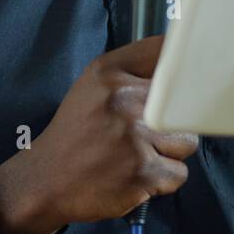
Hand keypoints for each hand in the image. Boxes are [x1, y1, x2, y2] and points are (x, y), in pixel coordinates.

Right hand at [0, 35, 198, 233]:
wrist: (46, 180)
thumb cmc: (75, 133)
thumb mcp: (92, 85)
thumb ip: (133, 67)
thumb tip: (179, 54)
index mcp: (110, 74)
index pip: (167, 53)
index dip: (183, 67)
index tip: (183, 78)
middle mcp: (124, 100)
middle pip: (185, 104)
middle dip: (170, 121)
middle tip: (143, 132)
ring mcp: (135, 137)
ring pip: (187, 140)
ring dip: (169, 152)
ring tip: (137, 155)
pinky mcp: (143, 172)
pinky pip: (178, 173)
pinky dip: (162, 180)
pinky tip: (136, 175)